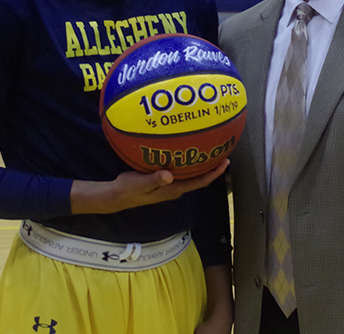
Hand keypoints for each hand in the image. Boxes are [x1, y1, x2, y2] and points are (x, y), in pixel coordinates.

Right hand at [70, 159, 228, 214]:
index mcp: (173, 189)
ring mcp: (170, 184)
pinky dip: (187, 161)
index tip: (225, 162)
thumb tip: (169, 175)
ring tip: (210, 148)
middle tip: (222, 150)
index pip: (199, 182)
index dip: (214, 173)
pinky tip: (186, 149)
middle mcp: (175, 187)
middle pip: (199, 177)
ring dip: (200, 163)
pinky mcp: (164, 180)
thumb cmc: (129, 189)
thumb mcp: (140, 183)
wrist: (118, 195)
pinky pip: (181, 170)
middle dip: (212, 166)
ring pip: (191, 174)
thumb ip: (154, 180)